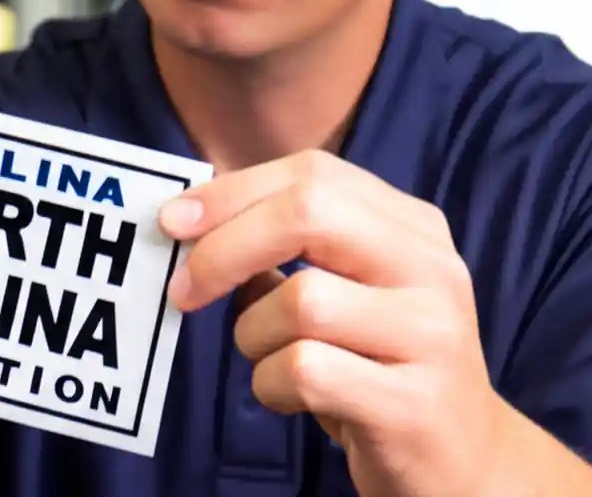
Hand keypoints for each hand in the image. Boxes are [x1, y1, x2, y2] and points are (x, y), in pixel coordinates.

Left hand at [159, 150, 508, 496]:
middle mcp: (431, 269)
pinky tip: (290, 397)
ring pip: (299, 301)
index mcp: (413, 228)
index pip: (312, 174)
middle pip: (308, 213)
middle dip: (224, 248)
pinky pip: (304, 371)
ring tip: (272, 358)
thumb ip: (284, 248)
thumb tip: (190, 220)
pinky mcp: (413, 403)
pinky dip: (271, 385)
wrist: (462, 461)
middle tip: (184, 290)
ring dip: (254, 336)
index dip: (231, 192)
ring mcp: (431, 335)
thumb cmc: (375, 366)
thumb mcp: (345, 292)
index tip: (172, 221)